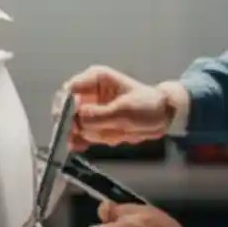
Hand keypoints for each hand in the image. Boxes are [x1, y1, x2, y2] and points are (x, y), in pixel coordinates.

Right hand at [57, 66, 181, 150]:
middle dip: (73, 124)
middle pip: (65, 108)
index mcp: (94, 79)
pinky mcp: (92, 124)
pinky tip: (83, 146)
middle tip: (81, 134)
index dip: (65, 106)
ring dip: (84, 134)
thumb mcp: (125, 110)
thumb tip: (78, 120)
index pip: (68, 90)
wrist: (162, 117)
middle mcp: (88, 93)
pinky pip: (78, 134)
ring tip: (103, 136)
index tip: (69, 122)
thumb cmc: (147, 105)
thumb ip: (100, 115)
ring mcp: (89, 109)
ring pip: (72, 124)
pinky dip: (80, 141)